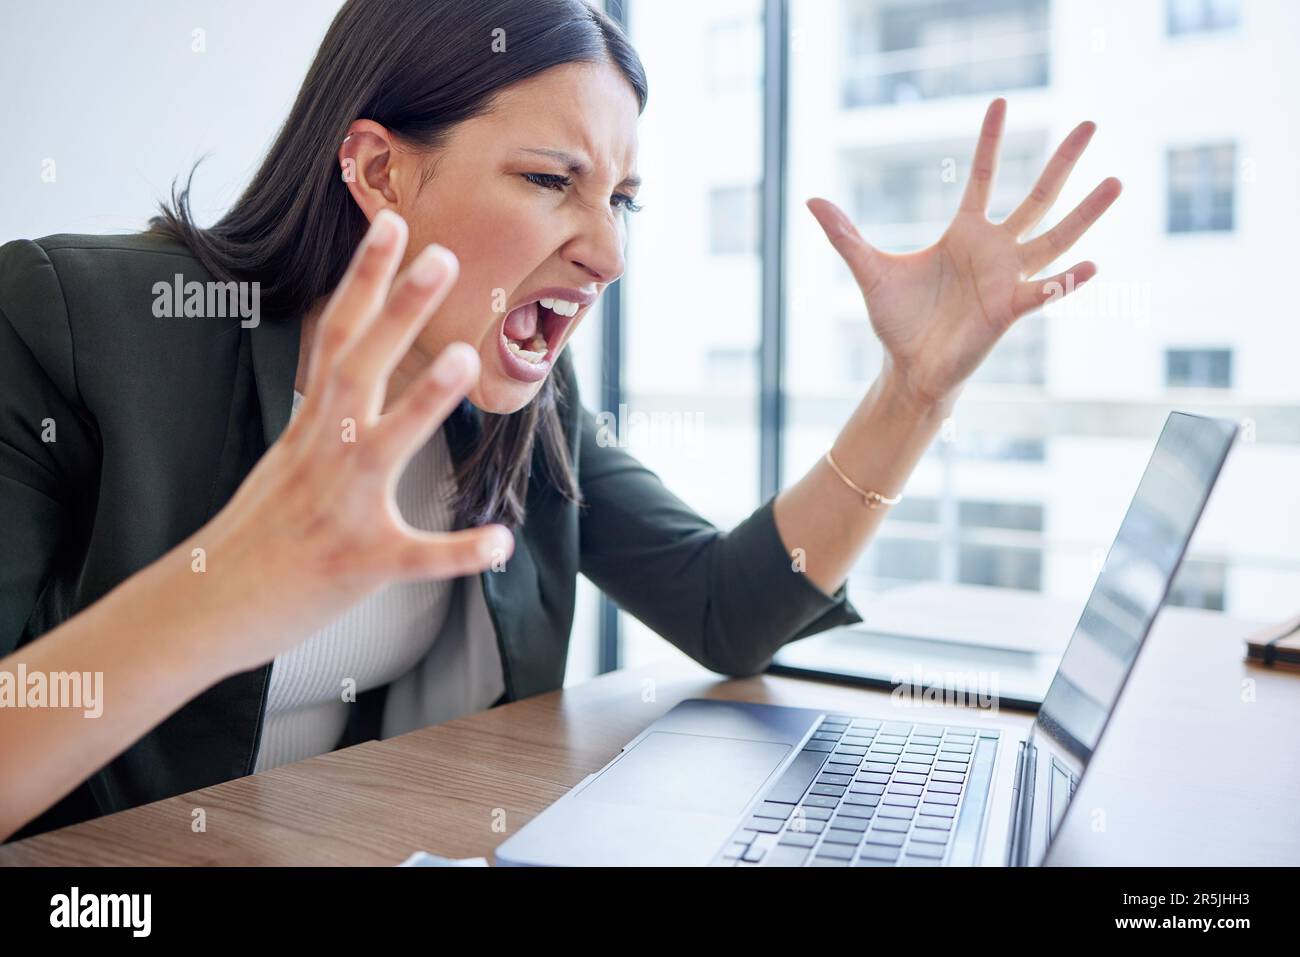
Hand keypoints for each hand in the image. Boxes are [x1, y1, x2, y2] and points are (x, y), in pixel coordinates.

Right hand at [186, 209, 512, 675]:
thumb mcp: (288, 460)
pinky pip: (413, 558)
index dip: (365, 280)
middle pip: (360, 367)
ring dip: (423, 400)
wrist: (202, 607)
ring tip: (463, 356)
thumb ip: (324, 419)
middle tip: (443, 256)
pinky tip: (499, 541)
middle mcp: (322, 455)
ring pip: (382, 444)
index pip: (337, 337)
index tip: (394, 225)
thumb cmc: (257, 533)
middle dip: (400, 310)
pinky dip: (457, 552)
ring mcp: (338, 508)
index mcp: (311, 428)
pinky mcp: (357, 564)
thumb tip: (350, 379)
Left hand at [808, 98, 1121, 411]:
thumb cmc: (897, 321)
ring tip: (1116, 181)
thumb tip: (811, 200)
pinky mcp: (1009, 310)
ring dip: (1086, 213)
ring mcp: (1007, 279)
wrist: (908, 368)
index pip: (982, 176)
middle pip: (1038, 197)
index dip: (989, 141)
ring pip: (1056, 238)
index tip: (1001, 102)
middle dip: (1062, 162)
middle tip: (1091, 124)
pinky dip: (1066, 281)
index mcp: (964, 234)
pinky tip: (1091, 265)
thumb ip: (845, 235)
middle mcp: (994, 251)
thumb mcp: (868, 270)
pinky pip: (1044, 291)